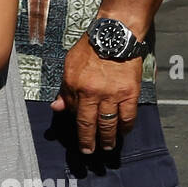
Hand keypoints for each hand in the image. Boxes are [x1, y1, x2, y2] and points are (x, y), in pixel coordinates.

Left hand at [51, 36, 141, 153]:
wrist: (115, 35)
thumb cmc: (90, 48)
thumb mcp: (69, 65)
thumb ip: (64, 89)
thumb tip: (57, 108)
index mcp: (75, 86)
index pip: (74, 112)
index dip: (77, 123)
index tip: (79, 133)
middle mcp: (92, 93)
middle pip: (89, 123)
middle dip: (88, 141)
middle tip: (89, 151)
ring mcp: (112, 94)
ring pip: (108, 123)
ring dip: (108, 138)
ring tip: (107, 147)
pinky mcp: (130, 92)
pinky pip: (128, 116)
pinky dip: (126, 127)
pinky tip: (124, 132)